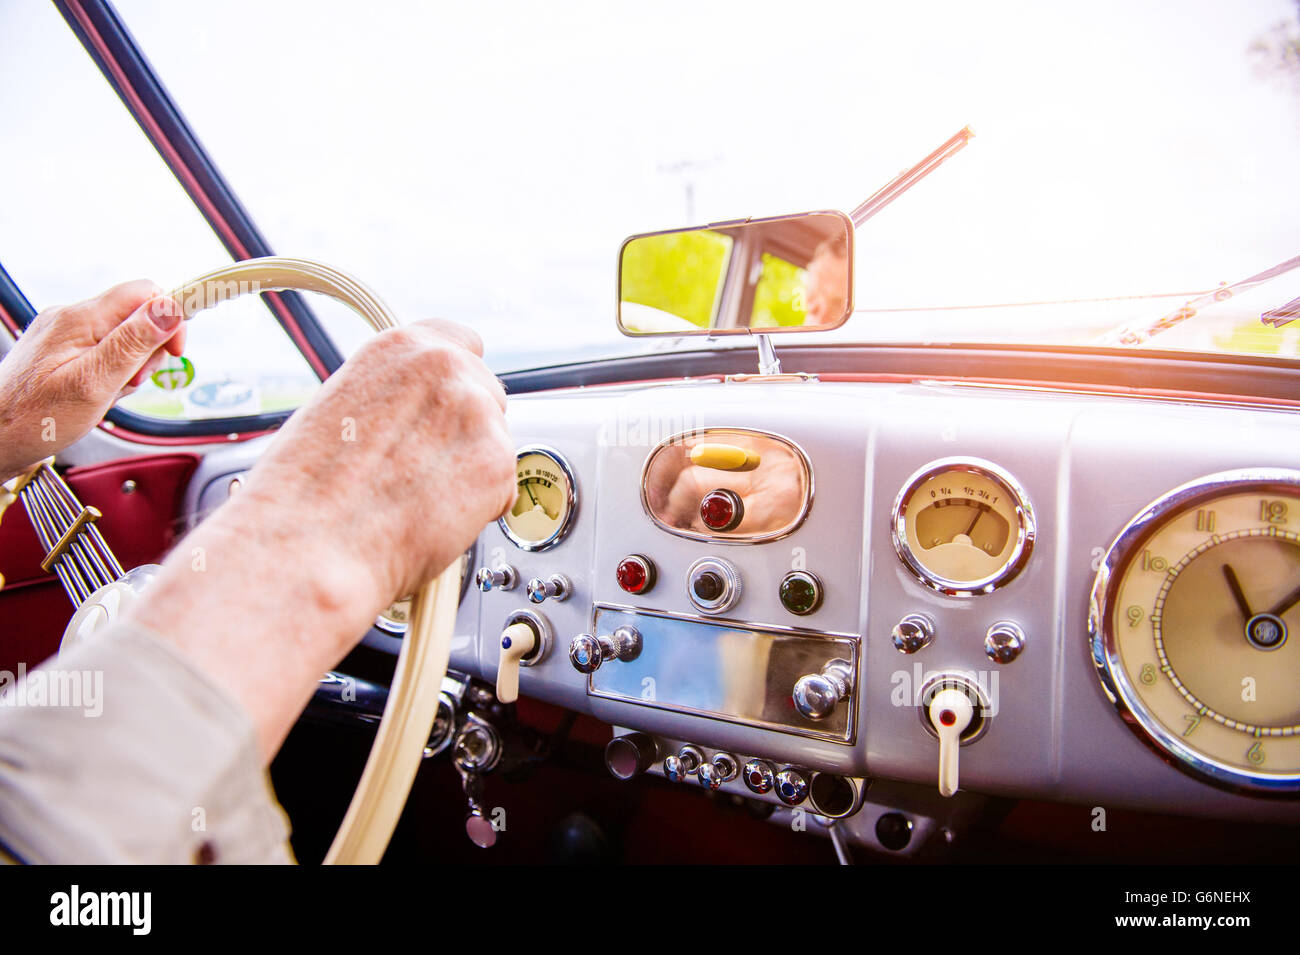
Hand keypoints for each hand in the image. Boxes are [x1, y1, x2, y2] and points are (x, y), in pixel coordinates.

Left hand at [0, 281, 185, 480]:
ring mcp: (65, 333)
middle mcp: (71, 318)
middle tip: (128, 382)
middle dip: (146, 352)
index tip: (175, 351)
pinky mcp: (62, 349)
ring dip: (129, 366)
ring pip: (122, 337)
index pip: (143, 293)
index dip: (169, 318)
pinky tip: (97, 393)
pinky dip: (111, 373)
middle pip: (136, 316)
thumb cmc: (35, 420)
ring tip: (108, 392)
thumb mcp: (94, 384)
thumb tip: (169, 309)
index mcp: (79, 320)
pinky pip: (104, 351)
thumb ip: (133, 343)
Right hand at [127, 319, 516, 758]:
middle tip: (419, 476)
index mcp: (399, 345)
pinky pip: (502, 486)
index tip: (441, 413)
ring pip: (498, 442)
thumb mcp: (335, 418)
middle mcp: (447, 371)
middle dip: (462, 432)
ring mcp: (479, 420)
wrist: (297, 556)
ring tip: (413, 506)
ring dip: (470, 472)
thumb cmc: (293, 500)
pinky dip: (475, 508)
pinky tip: (427, 523)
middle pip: (485, 394)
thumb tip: (412, 412)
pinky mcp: (497, 472)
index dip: (449, 387)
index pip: (459, 342)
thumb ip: (387, 401)